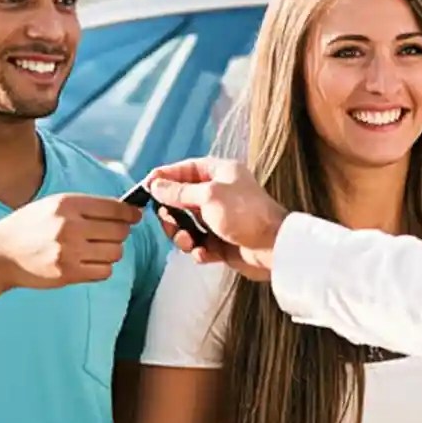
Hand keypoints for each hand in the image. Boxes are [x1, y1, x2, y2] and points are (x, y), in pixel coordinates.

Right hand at [0, 194, 141, 289]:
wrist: (0, 254)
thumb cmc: (29, 226)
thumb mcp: (53, 205)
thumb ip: (86, 207)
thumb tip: (124, 210)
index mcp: (67, 204)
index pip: (114, 207)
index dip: (130, 213)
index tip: (135, 216)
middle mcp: (69, 226)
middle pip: (119, 231)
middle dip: (121, 232)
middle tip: (111, 234)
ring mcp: (69, 251)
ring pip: (115, 252)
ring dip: (112, 251)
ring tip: (96, 249)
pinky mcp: (68, 273)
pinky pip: (104, 271)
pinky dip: (102, 268)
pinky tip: (90, 262)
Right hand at [146, 157, 287, 281]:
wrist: (274, 248)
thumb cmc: (246, 215)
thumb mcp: (208, 196)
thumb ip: (179, 191)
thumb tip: (155, 185)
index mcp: (220, 173)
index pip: (185, 169)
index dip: (165, 177)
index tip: (147, 187)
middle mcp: (219, 193)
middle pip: (181, 199)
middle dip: (171, 213)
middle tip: (169, 221)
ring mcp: (220, 218)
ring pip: (186, 225)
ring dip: (182, 235)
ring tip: (189, 241)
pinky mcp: (221, 241)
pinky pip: (198, 244)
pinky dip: (197, 250)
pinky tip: (205, 253)